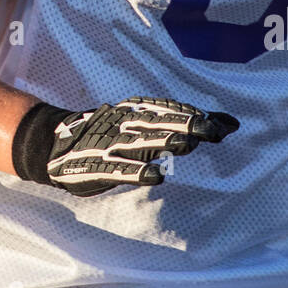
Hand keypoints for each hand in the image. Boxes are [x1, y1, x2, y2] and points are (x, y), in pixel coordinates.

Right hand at [13, 97, 239, 195]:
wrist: (55, 145)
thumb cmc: (111, 133)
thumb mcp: (144, 121)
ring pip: (142, 142)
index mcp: (138, 110)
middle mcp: (127, 124)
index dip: (197, 116)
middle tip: (214, 133)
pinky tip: (156, 177)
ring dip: (164, 143)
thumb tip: (232, 123)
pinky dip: (137, 172)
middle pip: (161, 123)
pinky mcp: (98, 166)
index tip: (224, 127)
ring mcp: (112, 144)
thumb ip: (185, 122)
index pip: (172, 110)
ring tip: (187, 145)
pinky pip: (119, 169)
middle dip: (187, 126)